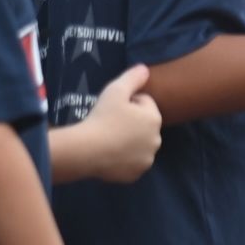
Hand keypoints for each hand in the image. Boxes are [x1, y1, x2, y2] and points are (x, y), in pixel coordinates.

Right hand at [78, 63, 162, 182]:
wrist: (88, 150)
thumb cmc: (103, 117)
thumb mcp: (116, 89)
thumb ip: (133, 77)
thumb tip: (145, 69)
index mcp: (154, 118)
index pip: (144, 103)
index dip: (128, 102)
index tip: (114, 107)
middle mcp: (156, 140)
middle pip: (143, 125)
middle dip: (131, 122)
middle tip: (110, 122)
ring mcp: (147, 160)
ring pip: (139, 144)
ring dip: (129, 140)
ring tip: (109, 138)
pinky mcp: (135, 175)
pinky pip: (131, 162)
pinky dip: (124, 158)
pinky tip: (110, 153)